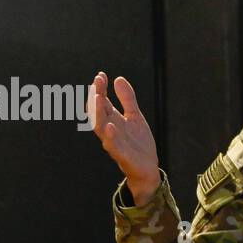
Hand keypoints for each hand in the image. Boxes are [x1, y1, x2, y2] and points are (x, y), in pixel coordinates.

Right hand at [88, 72, 159, 202]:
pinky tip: (110, 125)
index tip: (101, 75)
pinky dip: (110, 136)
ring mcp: (114, 142)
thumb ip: (128, 99)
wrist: (147, 167)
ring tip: (97, 97)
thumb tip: (118, 78)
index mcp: (112, 119)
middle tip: (96, 82)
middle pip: (98, 111)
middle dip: (96, 96)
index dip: (100, 89)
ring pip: (100, 127)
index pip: (102, 102)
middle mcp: (109, 130)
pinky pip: (112, 146)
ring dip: (97, 113)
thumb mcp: (135, 117)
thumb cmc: (138, 142)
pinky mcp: (121, 155)